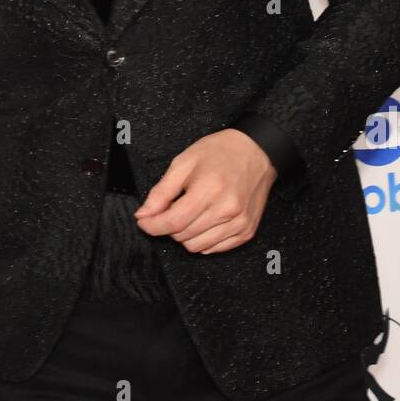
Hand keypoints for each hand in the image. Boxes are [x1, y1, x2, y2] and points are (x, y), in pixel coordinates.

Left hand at [134, 129, 277, 253]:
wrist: (255, 151)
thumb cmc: (220, 153)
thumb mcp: (184, 163)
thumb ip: (161, 191)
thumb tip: (144, 214)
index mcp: (209, 190)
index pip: (173, 222)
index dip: (152, 225)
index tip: (144, 221)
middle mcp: (226, 210)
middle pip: (183, 236)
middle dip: (169, 225)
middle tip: (173, 207)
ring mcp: (239, 223)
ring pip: (197, 247)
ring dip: (185, 234)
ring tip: (191, 212)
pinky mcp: (247, 231)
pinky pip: (214, 249)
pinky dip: (203, 239)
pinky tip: (204, 221)